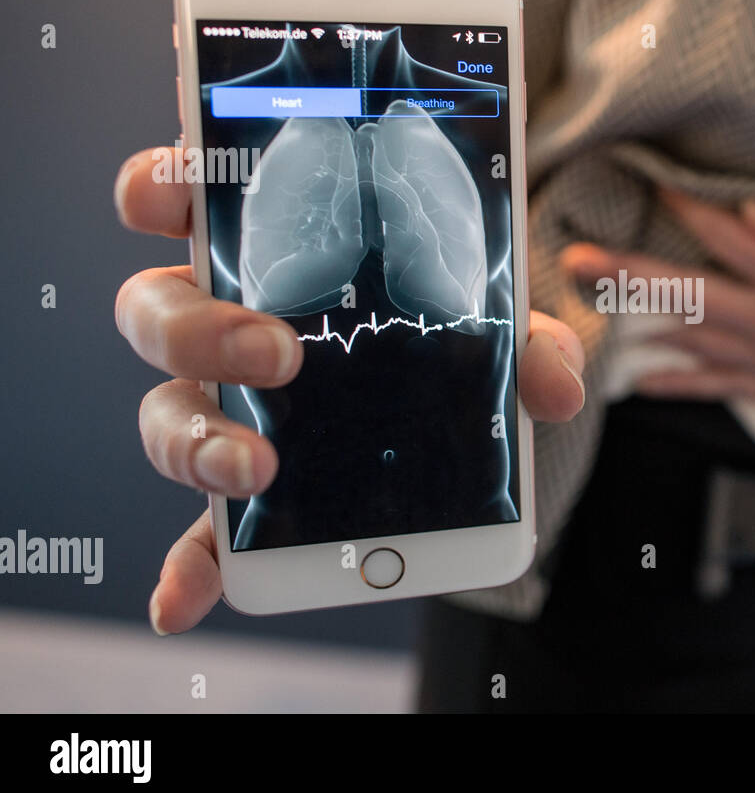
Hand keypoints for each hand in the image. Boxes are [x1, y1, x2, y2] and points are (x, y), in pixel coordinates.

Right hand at [114, 146, 585, 634]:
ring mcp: (227, 406)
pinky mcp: (247, 486)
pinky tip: (185, 602)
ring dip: (197, 440)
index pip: (189, 201)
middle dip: (202, 329)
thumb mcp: (499, 323)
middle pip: (158, 310)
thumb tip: (558, 389)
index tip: (161, 200)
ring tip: (257, 467)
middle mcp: (229, 321)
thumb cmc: (459, 327)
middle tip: (278, 354)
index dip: (160, 190)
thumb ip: (526, 341)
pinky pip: (201, 526)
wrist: (466, 402)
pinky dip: (189, 564)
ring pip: (166, 411)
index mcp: (275, 252)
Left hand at [561, 188, 754, 429]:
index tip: (647, 176)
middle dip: (625, 274)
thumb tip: (745, 210)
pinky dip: (673, 384)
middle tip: (574, 257)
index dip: (682, 205)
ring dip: (634, 322)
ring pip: (688, 339)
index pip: (725, 237)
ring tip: (589, 306)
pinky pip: (714, 387)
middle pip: (685, 293)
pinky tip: (637, 379)